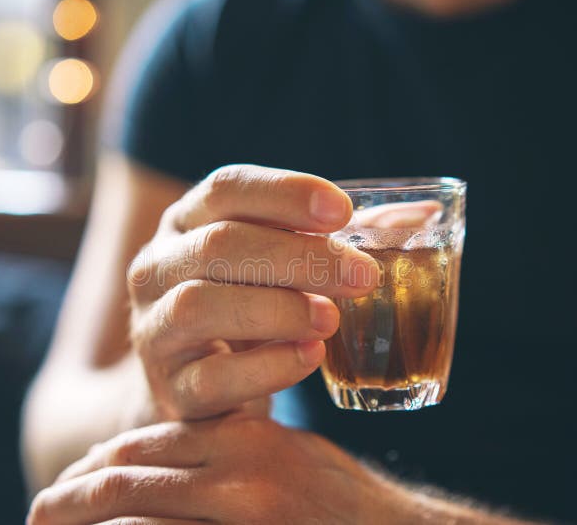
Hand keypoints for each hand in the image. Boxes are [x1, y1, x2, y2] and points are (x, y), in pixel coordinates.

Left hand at [28, 417, 407, 524]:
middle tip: (42, 511)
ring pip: (131, 504)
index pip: (148, 441)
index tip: (71, 478)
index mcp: (246, 437)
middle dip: (73, 492)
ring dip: (82, 518)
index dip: (99, 460)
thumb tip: (183, 462)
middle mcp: (237, 465)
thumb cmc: (349, 508)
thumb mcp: (292, 464)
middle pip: (127, 468)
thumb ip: (239, 455)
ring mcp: (241, 508)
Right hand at [126, 165, 379, 421]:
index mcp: (187, 223)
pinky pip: (210, 377)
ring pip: (200, 306)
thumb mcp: (277, 265)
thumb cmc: (247, 307)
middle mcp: (157, 268)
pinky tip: (310, 356)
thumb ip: (337, 239)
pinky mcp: (169, 388)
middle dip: (298, 257)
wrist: (194, 383)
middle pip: (219, 245)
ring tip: (332, 318)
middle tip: (363, 276)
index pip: (226, 188)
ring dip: (277, 309)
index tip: (343, 211)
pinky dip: (265, 368)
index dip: (285, 193)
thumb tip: (422, 217)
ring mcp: (154, 329)